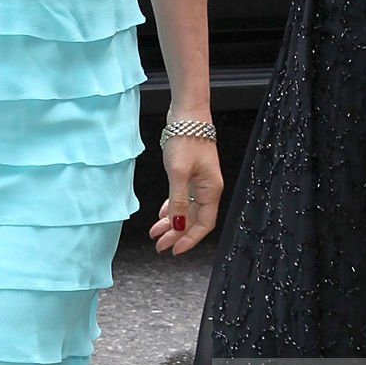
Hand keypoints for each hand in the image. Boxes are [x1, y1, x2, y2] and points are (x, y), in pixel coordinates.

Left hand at [148, 136, 222, 254]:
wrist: (187, 114)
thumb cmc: (186, 139)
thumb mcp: (178, 173)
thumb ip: (178, 202)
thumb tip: (177, 227)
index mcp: (210, 190)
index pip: (203, 224)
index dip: (189, 239)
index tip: (174, 250)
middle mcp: (208, 189)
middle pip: (193, 220)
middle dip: (177, 234)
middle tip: (160, 245)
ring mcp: (200, 181)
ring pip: (186, 210)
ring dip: (172, 223)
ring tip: (155, 233)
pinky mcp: (191, 174)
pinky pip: (183, 198)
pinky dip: (173, 208)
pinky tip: (163, 214)